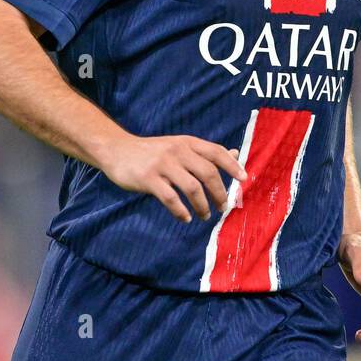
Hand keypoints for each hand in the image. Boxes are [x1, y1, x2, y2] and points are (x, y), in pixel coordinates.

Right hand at [102, 134, 246, 223]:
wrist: (117, 149)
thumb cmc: (152, 151)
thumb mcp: (179, 146)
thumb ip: (204, 152)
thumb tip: (234, 154)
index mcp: (187, 142)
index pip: (216, 152)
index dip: (232, 166)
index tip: (244, 180)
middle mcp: (177, 151)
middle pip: (208, 172)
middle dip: (220, 192)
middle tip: (223, 207)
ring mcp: (162, 165)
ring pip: (192, 188)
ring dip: (202, 205)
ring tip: (205, 215)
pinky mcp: (148, 179)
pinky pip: (170, 198)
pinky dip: (181, 211)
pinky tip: (186, 218)